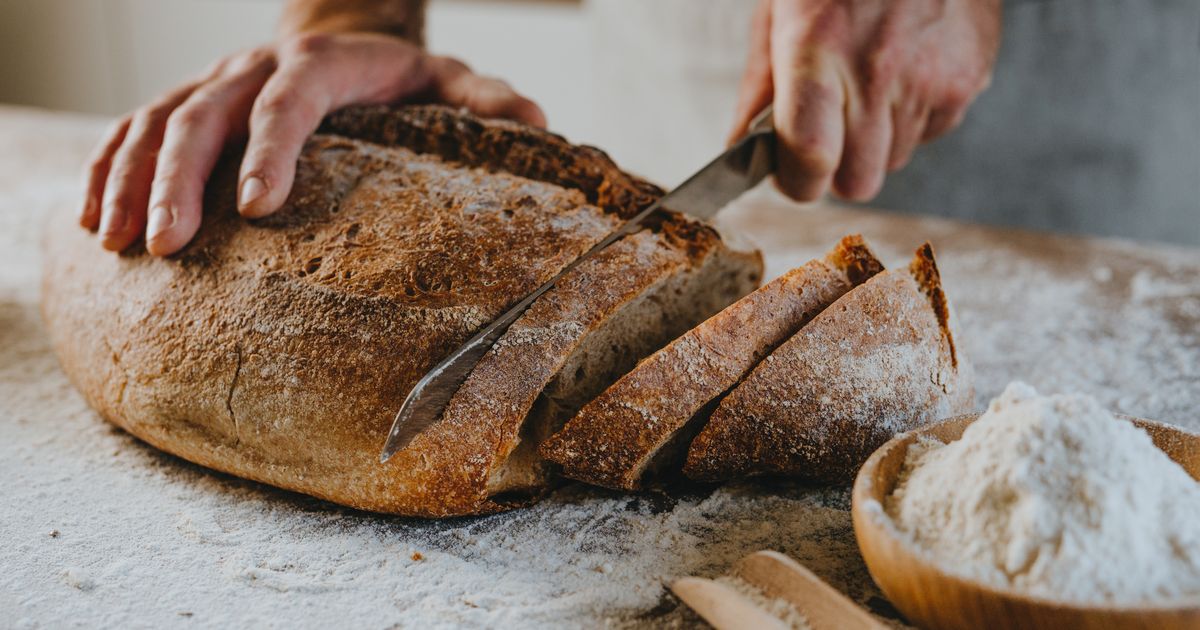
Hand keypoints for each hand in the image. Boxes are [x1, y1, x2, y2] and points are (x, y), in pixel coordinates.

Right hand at [81, 32, 544, 255]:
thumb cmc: (404, 78)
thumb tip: (540, 124)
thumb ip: (486, 103)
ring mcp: (216, 81)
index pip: (290, 98)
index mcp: (324, 63)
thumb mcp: (450, 82)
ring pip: (156, 119)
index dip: (271, 147)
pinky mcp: (189, 100)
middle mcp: (258, 65)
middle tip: (166, 248)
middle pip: (204, 111)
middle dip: (179, 178)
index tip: (256, 207)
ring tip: (115, 244)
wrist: (346, 38)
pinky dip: (108, 170)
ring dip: (130, 179)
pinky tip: (92, 222)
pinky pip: (131, 127)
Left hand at [729, 0, 1000, 201]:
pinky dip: (913, 116)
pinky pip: (933, 131)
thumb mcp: (779, 11)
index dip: (796, 180)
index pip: (810, 159)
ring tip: (868, 79)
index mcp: (818, 49)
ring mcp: (932, 77)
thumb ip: (760, 87)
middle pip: (858, 181)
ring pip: (897, 159)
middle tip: (826, 132)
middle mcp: (878, 70)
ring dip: (876, 139)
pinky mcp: (969, 77)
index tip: (788, 172)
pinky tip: (904, 68)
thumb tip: (741, 150)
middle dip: (837, 170)